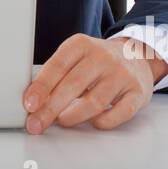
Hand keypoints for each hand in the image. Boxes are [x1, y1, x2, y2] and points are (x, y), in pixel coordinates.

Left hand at [22, 33, 167, 132]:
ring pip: (95, 101)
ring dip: (74, 116)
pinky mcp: (138, 92)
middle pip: (73, 85)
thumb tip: (33, 102)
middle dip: (51, 108)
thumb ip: (56, 75)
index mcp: (81, 45)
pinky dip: (104, 121)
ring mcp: (122, 74)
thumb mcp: (76, 57)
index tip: (29, 105)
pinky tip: (93, 123)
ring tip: (62, 121)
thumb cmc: (98, 61)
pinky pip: (120, 112)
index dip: (41, 87)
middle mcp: (103, 57)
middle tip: (37, 123)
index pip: (57, 66)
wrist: (138, 56)